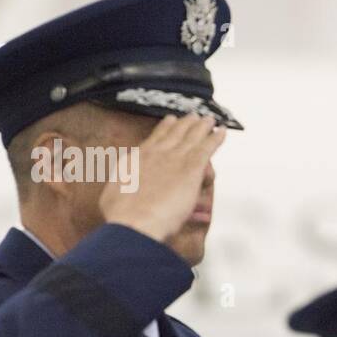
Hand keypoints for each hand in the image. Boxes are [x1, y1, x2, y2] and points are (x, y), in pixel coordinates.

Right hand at [99, 114, 225, 242]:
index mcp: (137, 159)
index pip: (155, 139)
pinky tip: (223, 132)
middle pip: (175, 134)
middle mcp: (156, 154)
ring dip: (202, 127)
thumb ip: (121, 184)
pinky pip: (206, 148)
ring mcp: (174, 158)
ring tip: (209, 119)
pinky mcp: (190, 168)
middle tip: (193, 116)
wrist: (133, 220)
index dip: (165, 128)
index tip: (170, 120)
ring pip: (192, 137)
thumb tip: (120, 184)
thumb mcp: (113, 195)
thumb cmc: (121, 215)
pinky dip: (216, 138)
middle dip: (185, 124)